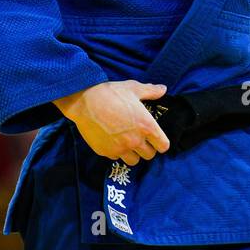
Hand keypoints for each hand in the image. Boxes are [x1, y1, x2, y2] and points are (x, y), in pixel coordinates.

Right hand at [55, 80, 170, 165]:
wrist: (85, 101)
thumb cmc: (111, 93)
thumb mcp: (134, 88)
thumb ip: (151, 91)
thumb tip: (163, 89)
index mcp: (147, 126)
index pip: (163, 146)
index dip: (162, 143)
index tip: (157, 139)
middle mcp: (135, 140)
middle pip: (149, 155)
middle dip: (148, 148)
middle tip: (141, 139)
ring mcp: (120, 148)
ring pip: (134, 161)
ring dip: (133, 153)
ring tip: (128, 142)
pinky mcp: (106, 152)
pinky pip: (116, 158)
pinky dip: (117, 152)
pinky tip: (113, 140)